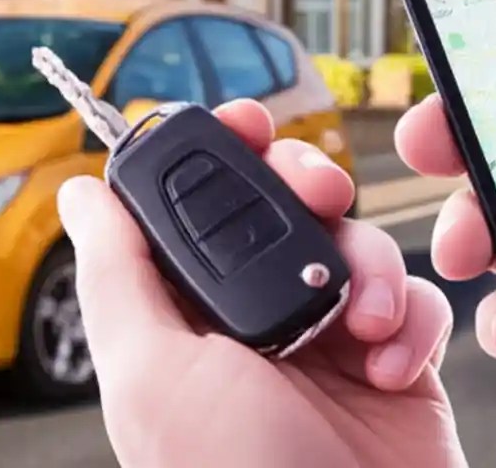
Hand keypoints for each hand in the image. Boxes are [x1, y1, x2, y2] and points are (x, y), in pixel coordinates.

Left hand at [57, 100, 465, 467]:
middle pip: (285, 205)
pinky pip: (413, 300)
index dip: (220, 152)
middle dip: (307, 184)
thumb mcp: (153, 374)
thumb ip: (120, 276)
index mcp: (187, 317)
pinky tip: (393, 365)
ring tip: (361, 324)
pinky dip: (411, 319)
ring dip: (368, 266)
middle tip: (320, 190)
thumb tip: (82, 195)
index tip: (246, 122)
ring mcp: (328, 342)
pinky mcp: (395, 364)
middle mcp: (256, 322)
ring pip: (356, 241)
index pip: (196, 205)